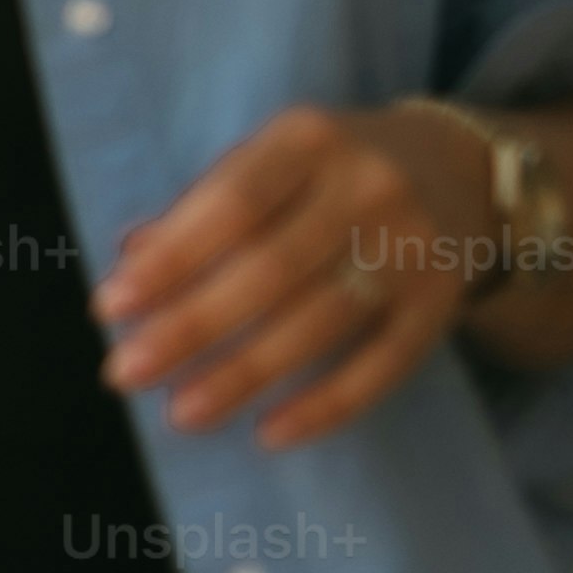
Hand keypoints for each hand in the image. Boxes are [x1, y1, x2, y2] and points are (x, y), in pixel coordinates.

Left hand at [94, 103, 492, 450]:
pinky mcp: (443, 304)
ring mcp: (412, 247)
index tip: (109, 308)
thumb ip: (202, 206)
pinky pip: (383, 365)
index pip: (230, 203)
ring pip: (321, 322)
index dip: (171, 259)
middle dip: (192, 327)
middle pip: (271, 268)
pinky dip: (327, 404)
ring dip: (246, 373)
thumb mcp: (270, 160)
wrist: (463, 174)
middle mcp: (367, 186)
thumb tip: (128, 260)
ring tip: (183, 413)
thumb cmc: (329, 172)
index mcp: (307, 139)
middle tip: (125, 374)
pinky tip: (270, 433)